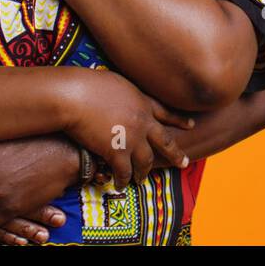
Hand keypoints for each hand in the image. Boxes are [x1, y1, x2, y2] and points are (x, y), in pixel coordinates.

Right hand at [56, 68, 193, 190]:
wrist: (74, 95)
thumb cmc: (86, 84)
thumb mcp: (116, 80)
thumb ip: (125, 91)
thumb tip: (121, 91)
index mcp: (142, 102)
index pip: (165, 112)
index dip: (178, 120)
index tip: (191, 125)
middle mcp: (142, 121)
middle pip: (165, 141)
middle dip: (175, 154)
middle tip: (183, 163)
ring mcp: (131, 138)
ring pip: (145, 162)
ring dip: (143, 173)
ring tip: (142, 180)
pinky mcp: (116, 152)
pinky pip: (124, 172)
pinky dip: (123, 180)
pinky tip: (121, 185)